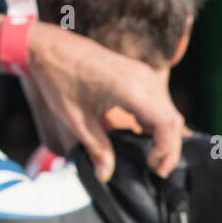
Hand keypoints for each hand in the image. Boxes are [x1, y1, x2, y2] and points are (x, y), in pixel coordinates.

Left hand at [25, 22, 184, 181]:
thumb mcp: (77, 119)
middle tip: (156, 169)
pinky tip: (144, 135)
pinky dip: (158, 121)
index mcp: (130, 89)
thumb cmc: (59, 79)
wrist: (48, 47)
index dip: (167, 150)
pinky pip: (160, 101)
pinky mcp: (139, 73)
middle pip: (173, 120)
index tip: (154, 167)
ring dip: (165, 136)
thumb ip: (97, 148)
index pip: (166, 123)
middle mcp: (142, 79)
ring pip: (169, 111)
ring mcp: (143, 74)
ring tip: (152, 156)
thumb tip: (105, 175)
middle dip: (169, 148)